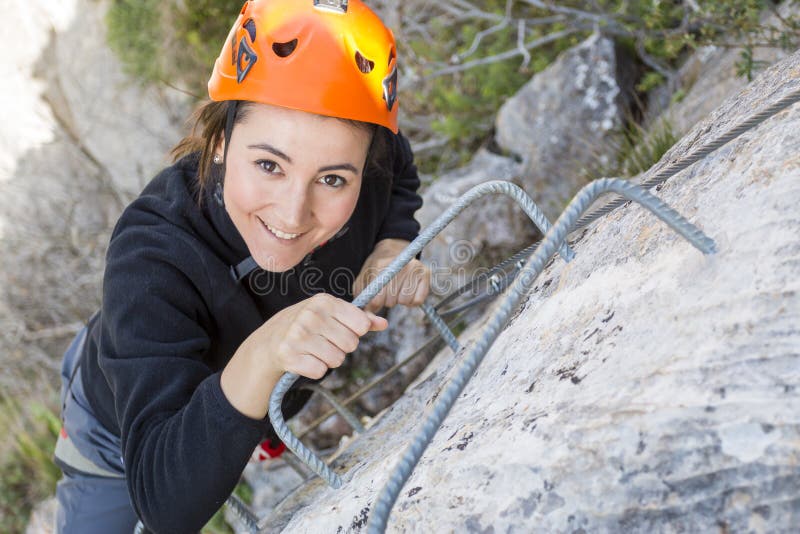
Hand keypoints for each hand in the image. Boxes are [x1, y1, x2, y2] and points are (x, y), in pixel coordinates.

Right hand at [222, 293, 386, 418]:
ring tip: (314, 350)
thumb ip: (360, 318)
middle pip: (351, 345)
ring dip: (329, 360)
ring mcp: (298, 335)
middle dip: (341, 348)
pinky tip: (305, 359)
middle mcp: (310, 315)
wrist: (269, 342)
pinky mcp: (289, 355)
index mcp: (324, 301)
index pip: (362, 324)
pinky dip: (315, 369)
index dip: (355, 332)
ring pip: (337, 360)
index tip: (341, 330)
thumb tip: (384, 323)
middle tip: (324, 342)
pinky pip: (320, 371)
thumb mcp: (331, 314)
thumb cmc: (308, 326)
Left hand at [352, 238, 430, 312]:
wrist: (394, 250)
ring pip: (404, 301)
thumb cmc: (377, 267)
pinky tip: (407, 292)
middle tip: (387, 292)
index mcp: (380, 266)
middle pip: (390, 301)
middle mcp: (399, 265)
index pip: (377, 298)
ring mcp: (414, 269)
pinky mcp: (426, 274)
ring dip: (398, 300)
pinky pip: (417, 301)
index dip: (375, 304)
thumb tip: (365, 312)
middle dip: (386, 301)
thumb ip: (361, 293)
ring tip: (397, 289)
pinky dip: (411, 301)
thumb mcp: (364, 276)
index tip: (375, 302)